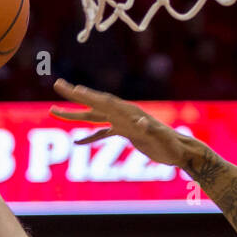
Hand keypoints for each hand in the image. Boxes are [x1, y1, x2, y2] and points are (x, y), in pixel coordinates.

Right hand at [50, 78, 198, 167]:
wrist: (181, 152)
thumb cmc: (172, 146)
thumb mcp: (162, 139)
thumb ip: (151, 130)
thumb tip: (141, 122)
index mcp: (130, 113)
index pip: (105, 101)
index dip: (88, 95)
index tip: (72, 88)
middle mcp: (124, 115)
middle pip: (95, 103)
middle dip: (75, 95)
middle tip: (57, 84)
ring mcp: (124, 123)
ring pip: (95, 117)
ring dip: (75, 115)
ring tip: (54, 112)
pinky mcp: (127, 133)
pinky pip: (103, 133)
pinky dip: (91, 136)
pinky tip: (78, 142)